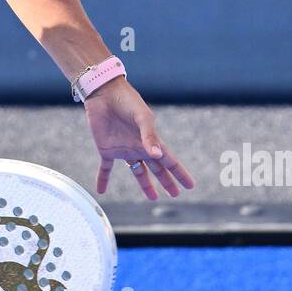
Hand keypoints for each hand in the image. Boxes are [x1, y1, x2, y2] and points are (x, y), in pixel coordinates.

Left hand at [83, 78, 194, 199]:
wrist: (104, 93)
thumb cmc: (126, 101)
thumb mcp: (142, 117)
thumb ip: (149, 136)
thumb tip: (157, 155)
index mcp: (151, 140)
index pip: (169, 161)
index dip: (180, 173)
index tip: (190, 185)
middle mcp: (139, 147)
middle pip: (156, 169)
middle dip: (166, 181)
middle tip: (175, 194)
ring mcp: (123, 149)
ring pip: (136, 171)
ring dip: (145, 184)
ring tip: (152, 197)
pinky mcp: (106, 148)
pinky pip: (105, 168)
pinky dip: (103, 179)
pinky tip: (101, 190)